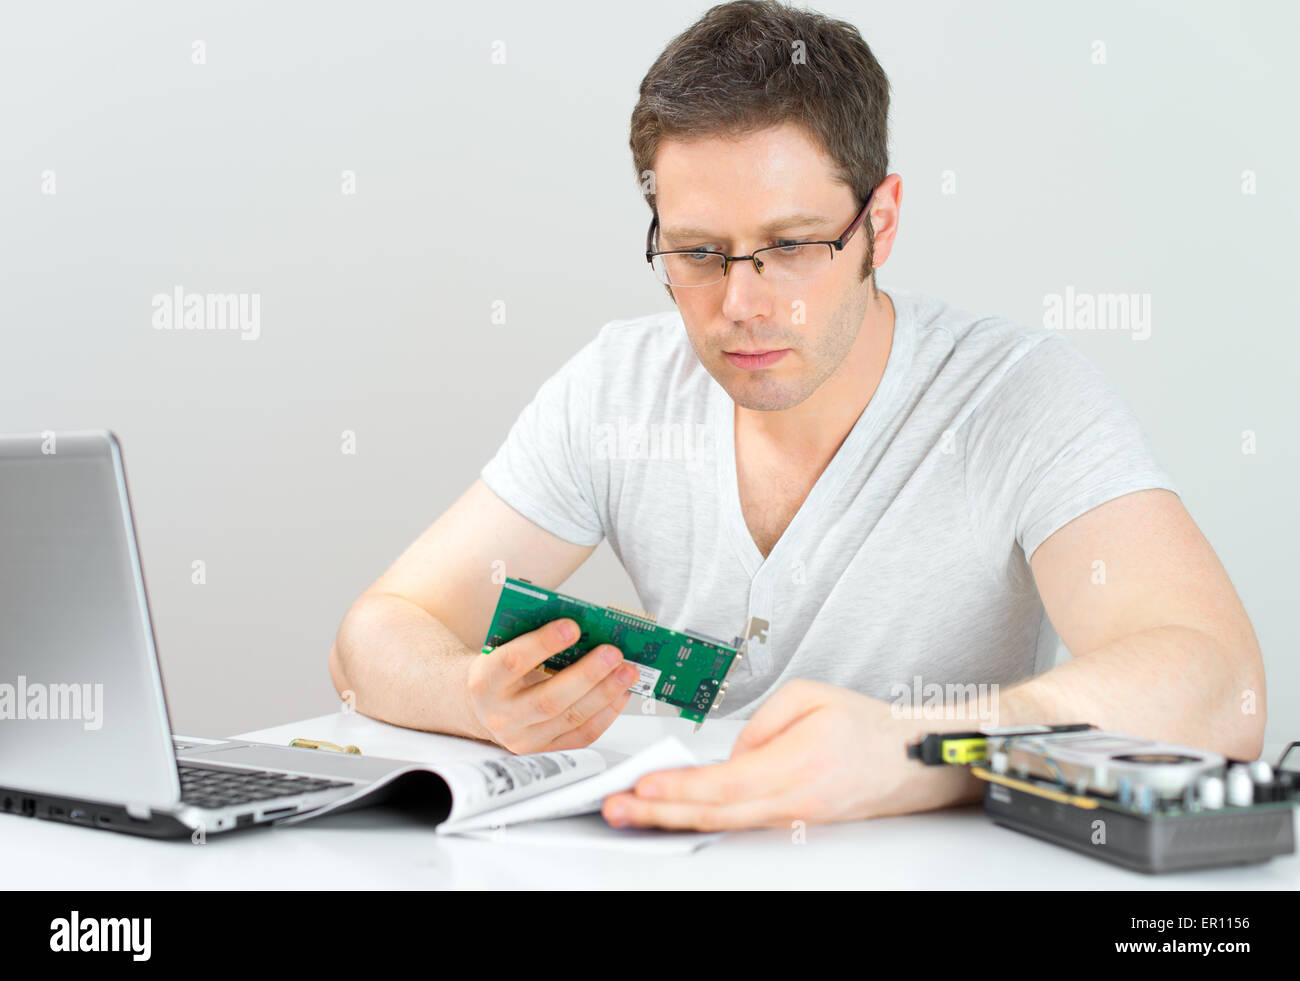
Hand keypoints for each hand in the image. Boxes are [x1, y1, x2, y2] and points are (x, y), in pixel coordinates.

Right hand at [466, 617, 639, 753]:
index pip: (513, 661)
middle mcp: (501, 715)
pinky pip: (582, 735)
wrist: (483, 706)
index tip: (572, 626)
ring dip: (605, 693)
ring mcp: (523, 739)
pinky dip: (607, 713)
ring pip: (571, 718)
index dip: (543, 643)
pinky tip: (621, 693)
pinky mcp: (545, 751)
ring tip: (627, 671)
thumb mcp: (505, 649)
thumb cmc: (502, 672)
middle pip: (549, 699)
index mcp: (485, 680)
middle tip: (613, 653)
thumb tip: (583, 625)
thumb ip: (534, 637)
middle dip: (587, 674)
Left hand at [600, 679, 981, 830]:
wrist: (908, 760)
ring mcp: (791, 819)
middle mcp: (792, 801)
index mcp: (798, 764)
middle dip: (660, 812)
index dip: (682, 786)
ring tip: (633, 812)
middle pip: (715, 813)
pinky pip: (737, 824)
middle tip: (619, 808)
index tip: (645, 784)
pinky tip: (672, 814)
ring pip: (722, 824)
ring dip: (673, 818)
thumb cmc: (865, 726)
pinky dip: (700, 820)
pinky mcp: (790, 823)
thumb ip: (762, 720)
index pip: (728, 781)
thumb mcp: (810, 696)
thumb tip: (731, 753)